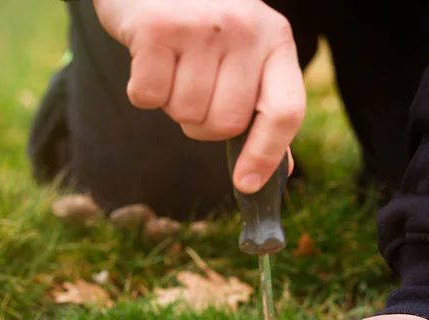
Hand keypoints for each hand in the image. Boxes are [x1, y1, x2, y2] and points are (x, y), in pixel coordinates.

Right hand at [95, 0, 305, 193]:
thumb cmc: (201, 27)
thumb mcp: (245, 56)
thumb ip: (264, 111)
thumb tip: (280, 173)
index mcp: (277, 39)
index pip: (285, 112)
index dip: (267, 156)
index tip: (247, 184)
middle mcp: (246, 29)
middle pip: (227, 124)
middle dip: (204, 125)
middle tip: (193, 92)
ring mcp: (202, 26)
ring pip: (187, 114)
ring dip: (173, 106)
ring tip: (173, 67)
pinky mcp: (157, 28)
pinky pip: (149, 98)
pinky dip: (143, 92)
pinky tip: (149, 60)